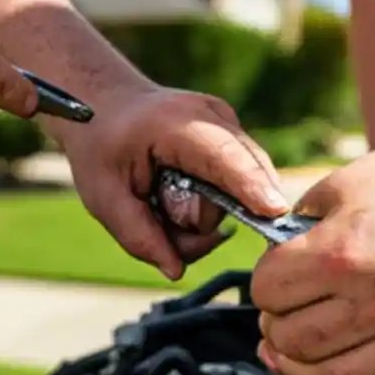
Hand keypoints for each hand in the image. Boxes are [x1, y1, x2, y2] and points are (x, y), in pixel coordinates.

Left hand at [59, 87, 288, 279]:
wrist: (105, 104)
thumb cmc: (100, 147)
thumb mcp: (103, 196)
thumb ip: (137, 235)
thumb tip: (176, 270)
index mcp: (179, 125)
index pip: (225, 158)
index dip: (249, 187)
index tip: (273, 211)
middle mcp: (217, 119)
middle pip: (238, 190)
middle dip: (199, 222)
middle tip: (154, 211)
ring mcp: (231, 126)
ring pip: (240, 194)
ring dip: (200, 214)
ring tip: (160, 196)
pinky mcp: (235, 139)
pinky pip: (237, 187)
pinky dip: (207, 201)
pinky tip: (177, 189)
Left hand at [253, 136, 374, 374]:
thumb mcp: (342, 189)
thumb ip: (295, 228)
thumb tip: (269, 264)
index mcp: (345, 254)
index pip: (269, 291)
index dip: (261, 286)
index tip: (271, 281)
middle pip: (292, 338)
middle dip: (274, 329)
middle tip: (276, 317)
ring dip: (298, 368)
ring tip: (289, 353)